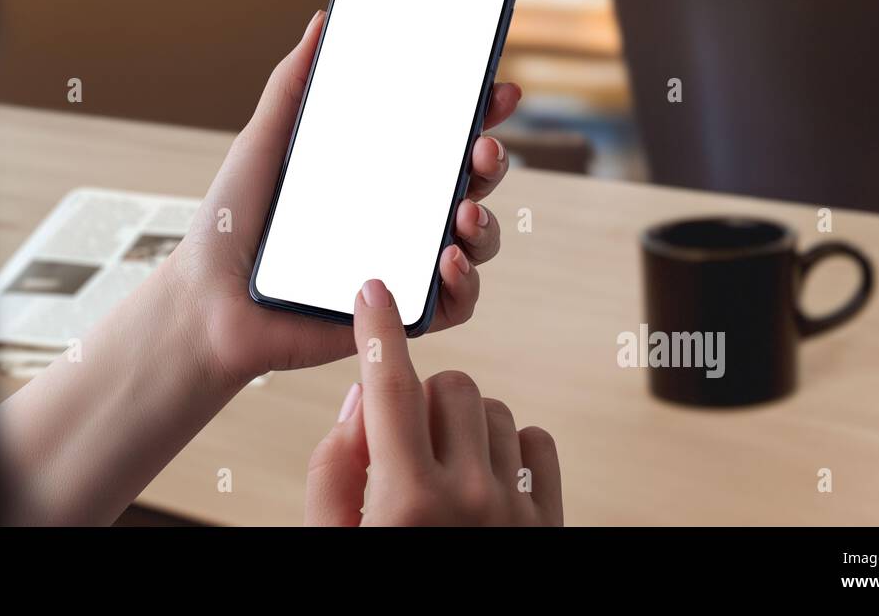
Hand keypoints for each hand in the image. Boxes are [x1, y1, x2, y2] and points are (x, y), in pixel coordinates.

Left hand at [166, 10, 521, 384]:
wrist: (207, 303)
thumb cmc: (229, 225)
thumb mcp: (264, 141)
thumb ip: (294, 82)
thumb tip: (324, 19)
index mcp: (377, 172)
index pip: (442, 137)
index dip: (478, 113)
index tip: (496, 90)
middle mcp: (399, 215)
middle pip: (471, 184)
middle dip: (493, 160)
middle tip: (483, 149)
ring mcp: (403, 263)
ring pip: (476, 240)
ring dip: (487, 223)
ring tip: (464, 212)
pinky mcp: (401, 314)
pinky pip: (457, 302)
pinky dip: (466, 282)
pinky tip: (446, 261)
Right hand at [305, 280, 561, 525]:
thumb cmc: (378, 592)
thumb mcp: (330, 541)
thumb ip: (332, 470)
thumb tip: (360, 401)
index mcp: (407, 501)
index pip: (390, 389)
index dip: (378, 331)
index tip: (374, 292)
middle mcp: (469, 498)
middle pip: (452, 386)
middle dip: (422, 399)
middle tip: (403, 441)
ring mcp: (516, 510)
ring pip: (496, 410)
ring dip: (464, 424)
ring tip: (442, 469)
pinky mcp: (548, 522)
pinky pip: (537, 443)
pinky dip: (509, 448)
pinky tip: (483, 479)